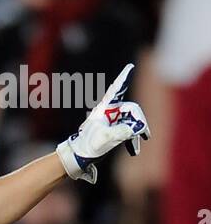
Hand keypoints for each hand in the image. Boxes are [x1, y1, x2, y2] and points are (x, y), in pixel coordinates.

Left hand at [56, 64, 149, 184]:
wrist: (78, 157)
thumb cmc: (88, 146)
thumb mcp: (106, 138)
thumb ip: (123, 131)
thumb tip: (138, 127)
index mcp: (104, 109)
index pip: (116, 90)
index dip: (124, 78)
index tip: (130, 66)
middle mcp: (108, 112)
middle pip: (130, 110)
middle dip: (140, 121)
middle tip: (146, 135)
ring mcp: (110, 121)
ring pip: (129, 121)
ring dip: (136, 132)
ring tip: (139, 146)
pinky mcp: (111, 129)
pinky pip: (126, 130)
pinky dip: (130, 138)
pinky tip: (133, 150)